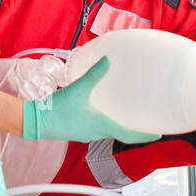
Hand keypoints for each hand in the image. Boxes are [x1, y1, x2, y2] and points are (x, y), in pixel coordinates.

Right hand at [21, 57, 161, 143]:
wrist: (36, 121)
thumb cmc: (60, 108)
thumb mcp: (79, 88)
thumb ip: (94, 74)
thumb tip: (108, 59)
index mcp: (103, 125)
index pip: (130, 134)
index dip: (145, 135)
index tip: (159, 135)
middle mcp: (98, 132)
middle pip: (122, 133)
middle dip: (134, 128)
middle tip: (146, 122)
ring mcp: (88, 133)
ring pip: (110, 130)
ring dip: (120, 125)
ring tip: (127, 115)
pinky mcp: (79, 130)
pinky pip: (99, 127)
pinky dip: (107, 121)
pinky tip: (104, 111)